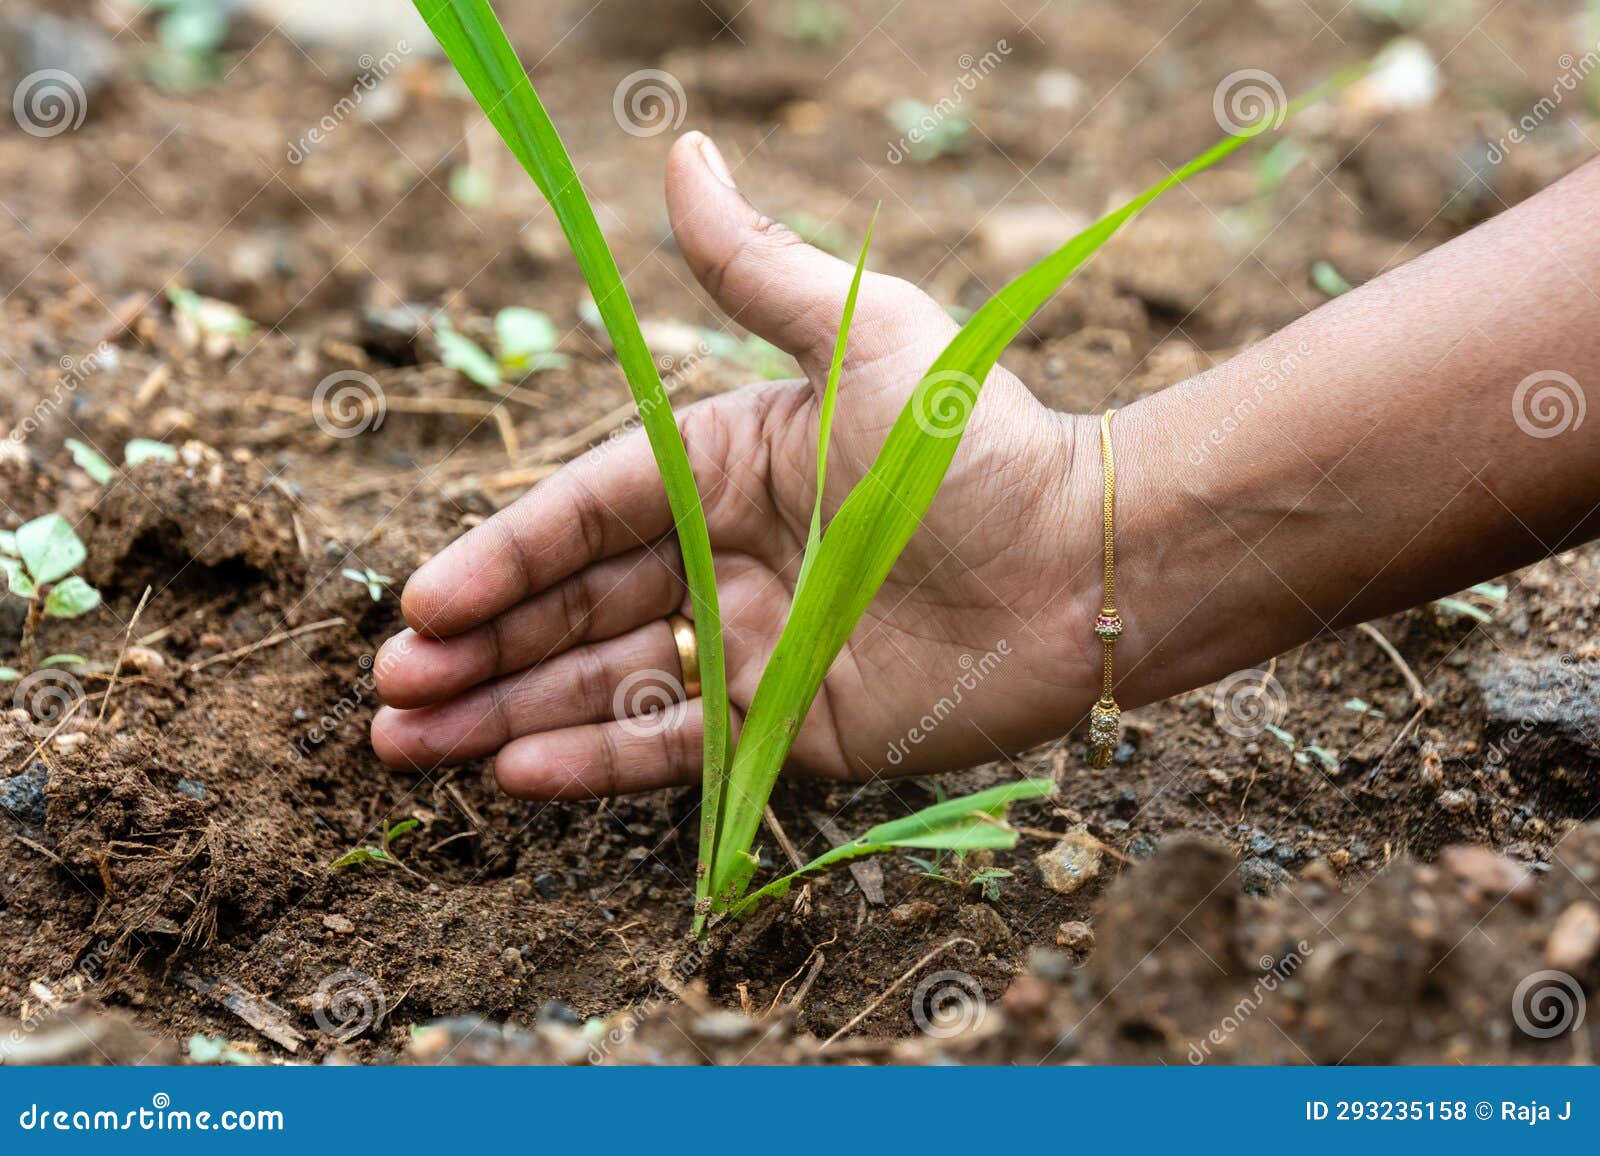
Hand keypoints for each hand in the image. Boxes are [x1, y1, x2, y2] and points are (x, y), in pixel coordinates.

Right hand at [370, 131, 1104, 797]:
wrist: (1080, 565)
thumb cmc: (973, 441)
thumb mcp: (858, 338)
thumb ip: (754, 269)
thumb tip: (680, 153)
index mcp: (724, 465)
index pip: (583, 512)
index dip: (500, 556)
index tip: (422, 599)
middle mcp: (726, 557)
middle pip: (574, 606)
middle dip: (477, 647)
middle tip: (385, 691)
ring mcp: (752, 647)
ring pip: (603, 679)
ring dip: (505, 710)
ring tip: (407, 741)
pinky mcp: (788, 727)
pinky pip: (673, 743)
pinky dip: (593, 757)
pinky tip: (513, 770)